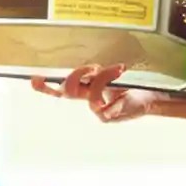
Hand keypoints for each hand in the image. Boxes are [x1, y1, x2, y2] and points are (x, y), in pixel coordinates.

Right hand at [30, 64, 161, 122]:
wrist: (151, 96)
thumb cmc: (132, 84)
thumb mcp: (113, 74)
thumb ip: (99, 73)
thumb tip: (91, 70)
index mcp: (86, 88)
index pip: (61, 88)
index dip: (46, 87)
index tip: (34, 80)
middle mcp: (88, 99)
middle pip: (68, 89)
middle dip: (78, 74)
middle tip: (94, 68)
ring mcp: (97, 110)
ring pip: (90, 96)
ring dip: (103, 78)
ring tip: (119, 69)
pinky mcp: (108, 117)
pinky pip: (104, 108)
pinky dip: (112, 97)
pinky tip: (122, 91)